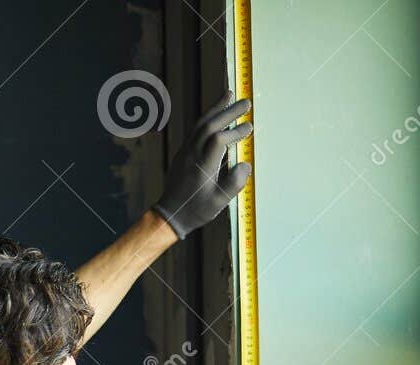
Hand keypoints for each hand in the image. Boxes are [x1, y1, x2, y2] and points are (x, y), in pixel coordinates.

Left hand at [152, 92, 252, 239]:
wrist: (170, 214)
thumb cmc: (196, 210)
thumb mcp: (219, 202)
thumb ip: (234, 184)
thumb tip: (245, 164)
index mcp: (201, 167)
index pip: (218, 140)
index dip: (234, 132)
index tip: (249, 129)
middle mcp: (191, 156)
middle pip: (208, 127)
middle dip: (228, 112)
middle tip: (246, 102)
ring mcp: (184, 152)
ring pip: (199, 125)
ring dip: (215, 109)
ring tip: (228, 95)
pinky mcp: (182, 153)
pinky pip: (194, 130)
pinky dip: (206, 118)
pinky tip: (216, 113)